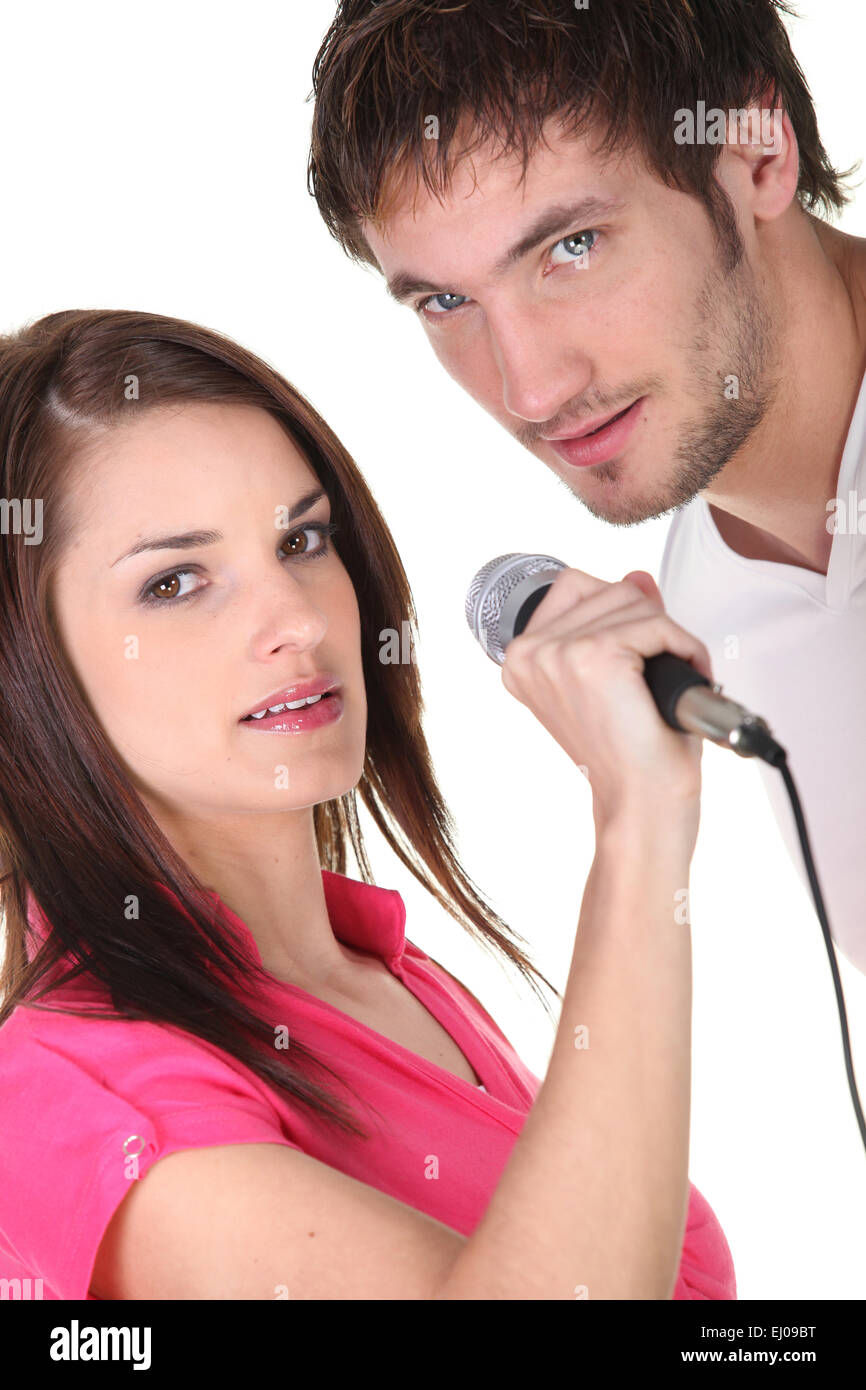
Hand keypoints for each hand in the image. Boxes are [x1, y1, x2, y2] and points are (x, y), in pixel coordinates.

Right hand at [500, 567, 712, 833]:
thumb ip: (619, 620)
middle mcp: (529, 653)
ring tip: (669, 684)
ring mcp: (558, 652)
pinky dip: (686, 649)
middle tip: (655, 678)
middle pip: (610, 587)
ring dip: (670, 639)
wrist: (642, 804)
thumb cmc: (631, 754)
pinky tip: (683, 680)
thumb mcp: (617, 674)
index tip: (630, 666)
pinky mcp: (595, 656)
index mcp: (521, 659)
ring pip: (636, 601)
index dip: (620, 618)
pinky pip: (658, 622)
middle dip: (648, 626)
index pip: (577, 585)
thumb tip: (636, 576)